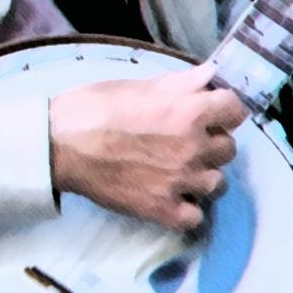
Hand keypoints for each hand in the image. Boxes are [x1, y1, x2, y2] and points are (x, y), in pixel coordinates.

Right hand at [47, 71, 250, 230]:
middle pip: (229, 149)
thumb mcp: (137, 85)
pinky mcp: (160, 209)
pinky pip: (195, 217)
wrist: (56, 146)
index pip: (236, 110)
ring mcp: (179, 181)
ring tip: (180, 172)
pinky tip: (172, 198)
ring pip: (217, 183)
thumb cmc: (92, 109)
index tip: (212, 113)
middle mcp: (192, 147)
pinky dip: (187, 209)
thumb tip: (211, 75)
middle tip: (189, 142)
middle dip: (212, 143)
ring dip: (202, 176)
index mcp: (189, 111)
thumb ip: (180, 83)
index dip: (224, 110)